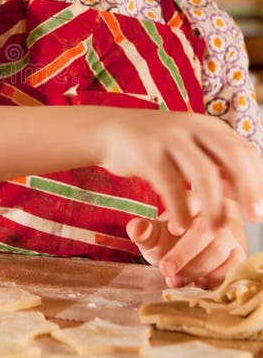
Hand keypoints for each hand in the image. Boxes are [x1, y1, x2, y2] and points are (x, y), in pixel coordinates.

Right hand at [98, 108, 262, 235]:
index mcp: (209, 126)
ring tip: (214, 231)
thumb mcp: (190, 150)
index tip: (260, 209)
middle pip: (232, 156)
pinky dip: (178, 208)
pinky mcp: (147, 152)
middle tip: (254, 219)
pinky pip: (170, 184)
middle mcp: (193, 126)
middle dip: (249, 189)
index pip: (244, 151)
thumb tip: (250, 195)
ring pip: (203, 173)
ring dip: (213, 206)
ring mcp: (170, 137)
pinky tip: (180, 227)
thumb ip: (218, 168)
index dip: (258, 179)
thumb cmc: (156, 146)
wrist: (110, 131)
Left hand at [126, 211, 246, 288]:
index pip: (191, 201)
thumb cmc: (166, 242)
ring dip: (196, 269)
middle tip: (165, 269)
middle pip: (205, 231)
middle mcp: (213, 216)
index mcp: (190, 203)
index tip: (173, 230)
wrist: (182, 258)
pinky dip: (214, 279)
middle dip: (184, 253)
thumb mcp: (151, 237)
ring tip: (175, 280)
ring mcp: (228, 236)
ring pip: (219, 251)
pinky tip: (198, 284)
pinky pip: (232, 267)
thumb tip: (136, 229)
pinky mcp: (237, 254)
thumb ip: (143, 232)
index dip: (183, 215)